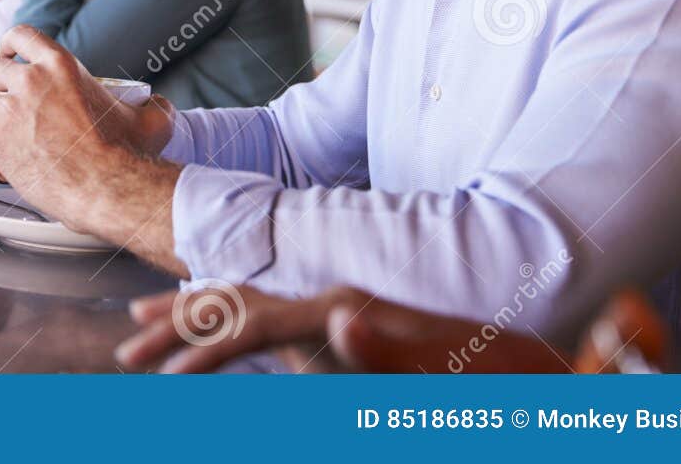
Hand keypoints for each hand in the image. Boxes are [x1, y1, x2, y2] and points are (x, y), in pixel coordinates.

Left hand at [0, 25, 174, 229]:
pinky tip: (5, 163)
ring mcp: (10, 110)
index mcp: (60, 64)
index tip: (6, 58)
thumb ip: (154, 106)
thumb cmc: (126, 155)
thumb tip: (160, 106)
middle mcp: (30, 81)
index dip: (8, 47)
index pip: (20, 35)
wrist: (107, 187)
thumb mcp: (150, 119)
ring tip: (2, 137)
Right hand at [117, 284, 575, 373]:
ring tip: (161, 331)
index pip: (254, 319)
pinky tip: (230, 340)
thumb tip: (336, 322)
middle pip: (244, 304)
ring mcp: (354, 316)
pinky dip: (247, 334)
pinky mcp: (369, 332)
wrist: (552, 361)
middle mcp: (345, 305)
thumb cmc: (509, 376)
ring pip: (262, 312)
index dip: (201, 338)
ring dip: (208, 321)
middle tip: (128, 343)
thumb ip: (396, 349)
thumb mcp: (462, 367)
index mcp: (353, 312)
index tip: (155, 364)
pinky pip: (289, 330)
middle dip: (184, 321)